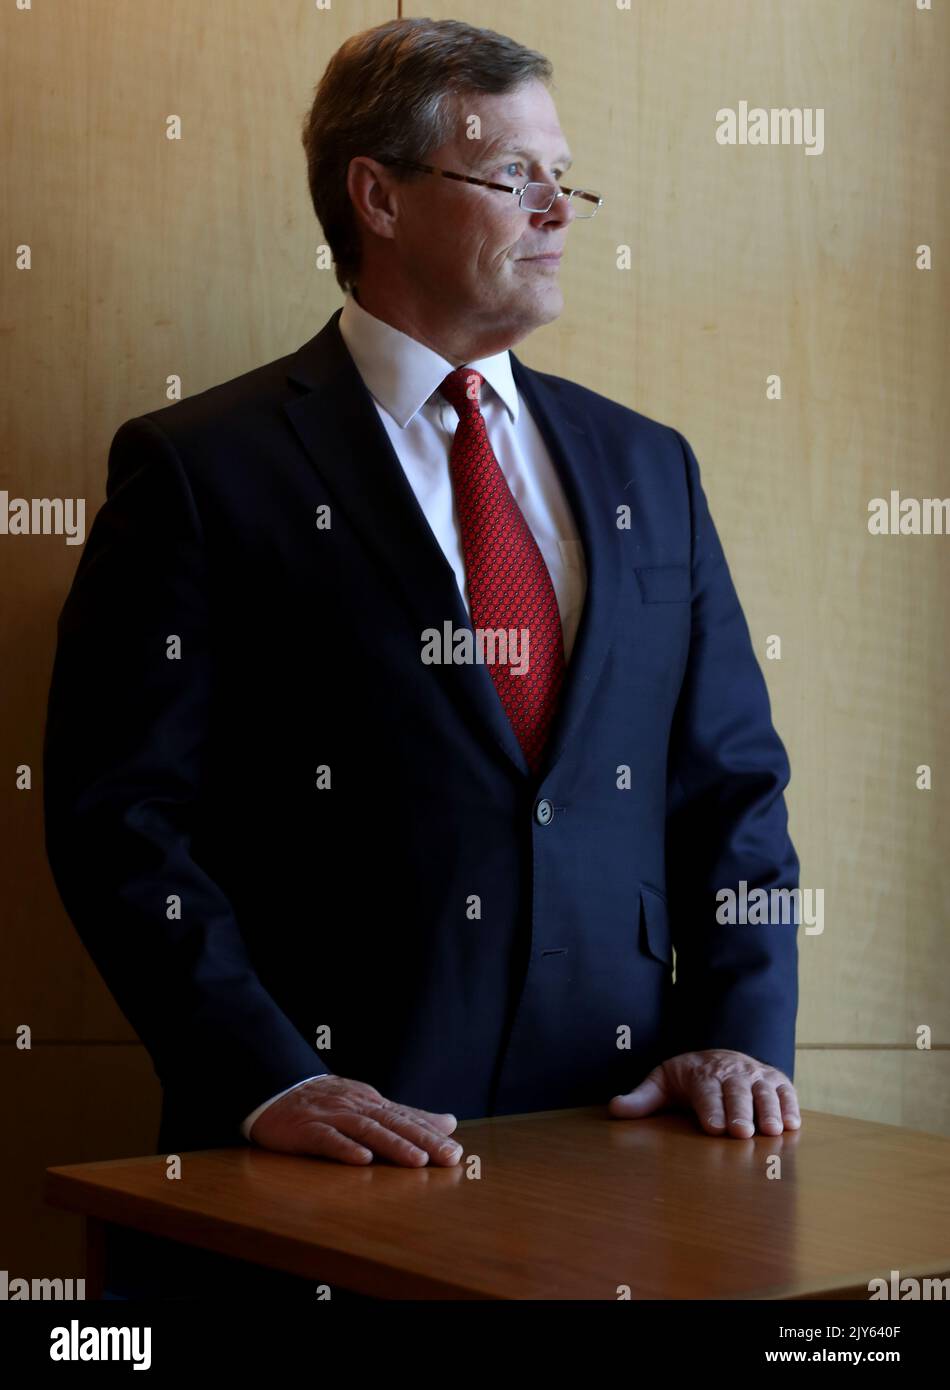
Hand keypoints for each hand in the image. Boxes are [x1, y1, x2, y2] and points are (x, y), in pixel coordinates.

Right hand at [248, 1075, 462, 1165]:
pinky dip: (345, 1148)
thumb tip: (450, 1122)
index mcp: (373, 1104)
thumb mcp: (371, 1106)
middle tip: (448, 1157)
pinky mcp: (307, 1129)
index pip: (407, 1120)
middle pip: (394, 1123)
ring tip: (416, 1160)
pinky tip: (361, 1159)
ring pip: (367, 1129)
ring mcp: (332, 1117)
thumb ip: (409, 1116)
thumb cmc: (329, 1104)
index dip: (432, 1136)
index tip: (456, 1153)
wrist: (277, 1089)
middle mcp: (357, 1108)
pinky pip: (327, 1139)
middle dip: (423, 1140)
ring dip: (392, 1144)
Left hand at [608, 1049, 801, 1137]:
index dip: (711, 1109)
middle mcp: (732, 1073)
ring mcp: (757, 1076)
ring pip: (765, 1092)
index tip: (714, 1128)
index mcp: (703, 1075)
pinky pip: (787, 1092)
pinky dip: (791, 1106)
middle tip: (742, 1133)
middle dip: (740, 1112)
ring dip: (769, 1111)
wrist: (719, 1055)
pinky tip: (793, 1123)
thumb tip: (613, 1109)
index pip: (707, 1092)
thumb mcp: (662, 1083)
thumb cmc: (688, 1078)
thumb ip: (641, 1098)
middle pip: (738, 1093)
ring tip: (772, 1131)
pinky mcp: (777, 1081)